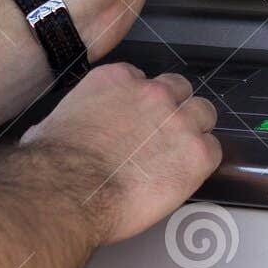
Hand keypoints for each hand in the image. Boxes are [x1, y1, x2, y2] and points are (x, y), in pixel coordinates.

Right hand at [21, 63, 221, 245]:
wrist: (68, 188)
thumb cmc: (53, 163)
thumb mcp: (55, 121)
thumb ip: (77, 116)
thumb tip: (69, 128)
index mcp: (116, 79)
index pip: (143, 80)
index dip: (142, 103)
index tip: (137, 121)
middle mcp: (152, 91)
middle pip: (179, 90)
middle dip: (173, 110)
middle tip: (163, 137)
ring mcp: (178, 120)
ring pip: (204, 114)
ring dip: (194, 132)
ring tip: (179, 156)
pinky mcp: (197, 153)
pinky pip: (214, 151)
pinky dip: (202, 164)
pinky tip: (185, 177)